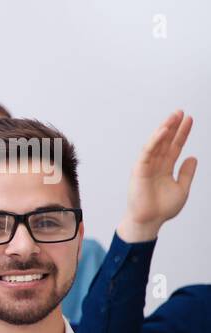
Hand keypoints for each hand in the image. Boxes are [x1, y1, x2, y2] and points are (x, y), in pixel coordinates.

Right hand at [117, 111, 196, 242]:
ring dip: (165, 129)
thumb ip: (187, 173)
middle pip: (165, 142)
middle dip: (173, 126)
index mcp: (165, 168)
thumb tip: (193, 156)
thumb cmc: (162, 208)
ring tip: (174, 116)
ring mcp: (146, 166)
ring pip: (156, 143)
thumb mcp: (182, 188)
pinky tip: (164, 131)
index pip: (174, 147)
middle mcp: (155, 165)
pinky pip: (147, 152)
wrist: (149, 221)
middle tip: (181, 112)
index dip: (182, 134)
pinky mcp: (139, 169)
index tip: (189, 120)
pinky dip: (154, 140)